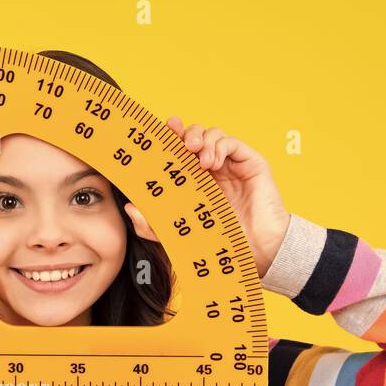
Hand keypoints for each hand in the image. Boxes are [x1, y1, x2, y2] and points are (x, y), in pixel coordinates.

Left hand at [122, 117, 289, 277]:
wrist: (256, 251)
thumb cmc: (221, 244)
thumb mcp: (178, 237)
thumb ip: (152, 225)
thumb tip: (129, 208)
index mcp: (193, 183)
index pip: (177, 154)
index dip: (166, 141)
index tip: (154, 137)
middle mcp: (210, 171)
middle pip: (192, 137)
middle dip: (181, 134)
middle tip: (175, 140)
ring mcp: (229, 165)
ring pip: (210, 134)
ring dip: (199, 138)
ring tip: (197, 157)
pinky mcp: (249, 162)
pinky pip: (230, 142)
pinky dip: (218, 145)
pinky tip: (212, 163)